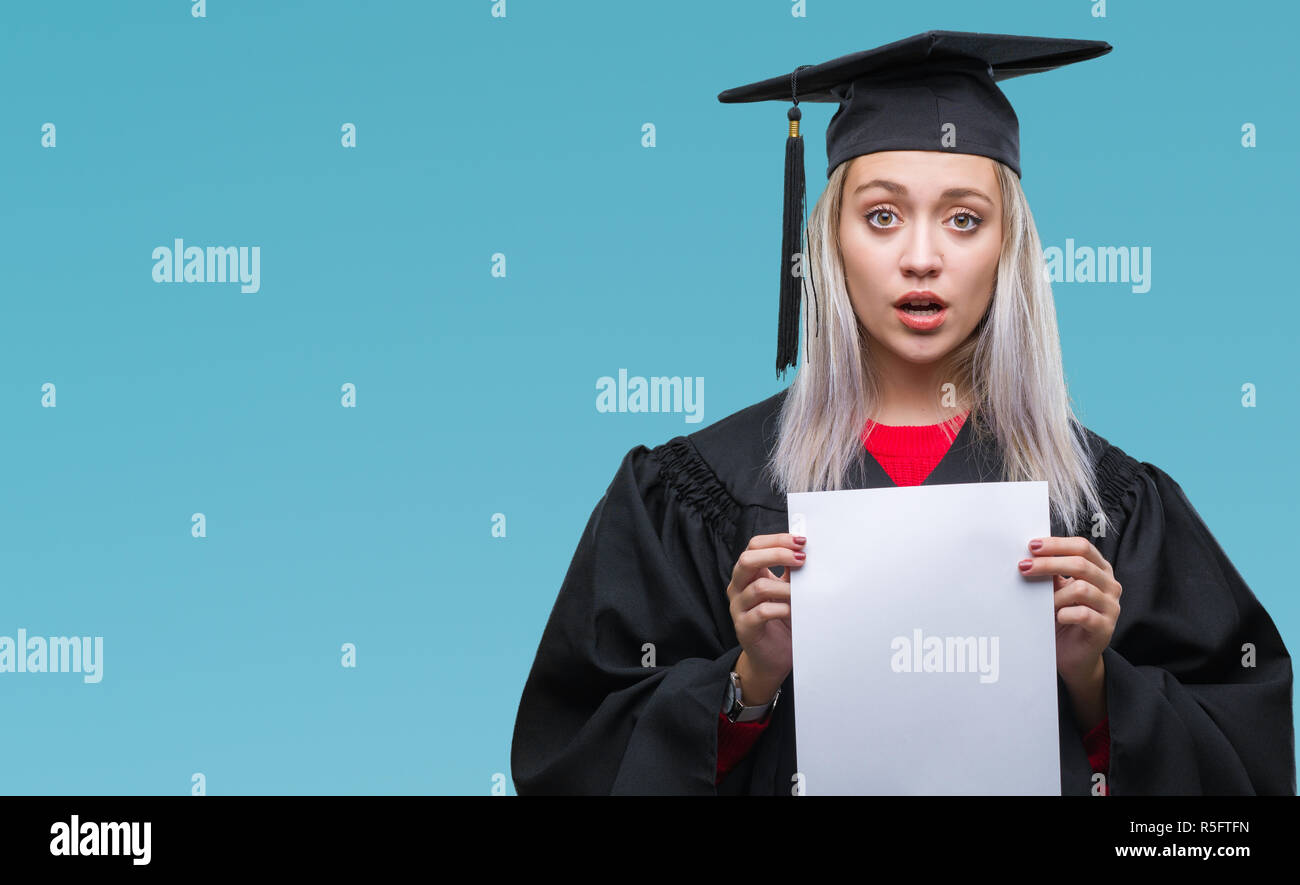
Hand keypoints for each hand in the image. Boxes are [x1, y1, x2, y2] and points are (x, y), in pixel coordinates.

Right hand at [726, 532, 802, 703]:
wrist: (772, 658)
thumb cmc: (781, 622)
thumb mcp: (788, 592)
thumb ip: (791, 573)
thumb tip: (805, 551)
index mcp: (748, 574)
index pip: (755, 545)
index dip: (777, 540)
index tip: (801, 542)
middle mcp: (739, 587)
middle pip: (748, 560)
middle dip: (777, 554)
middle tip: (801, 558)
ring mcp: (739, 608)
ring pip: (757, 586)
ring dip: (785, 588)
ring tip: (801, 593)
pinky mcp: (744, 627)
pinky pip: (761, 612)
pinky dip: (781, 609)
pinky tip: (793, 612)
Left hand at [1019, 536, 1121, 728]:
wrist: (1073, 655)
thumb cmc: (1063, 618)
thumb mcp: (1057, 591)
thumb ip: (1052, 573)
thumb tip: (1030, 554)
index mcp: (1100, 571)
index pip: (1083, 547)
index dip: (1057, 544)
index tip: (1032, 546)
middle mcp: (1110, 586)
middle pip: (1081, 564)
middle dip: (1048, 563)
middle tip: (1024, 567)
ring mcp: (1111, 607)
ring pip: (1081, 588)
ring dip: (1055, 595)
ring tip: (1043, 603)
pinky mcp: (1105, 628)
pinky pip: (1083, 614)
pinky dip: (1064, 613)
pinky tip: (1056, 617)